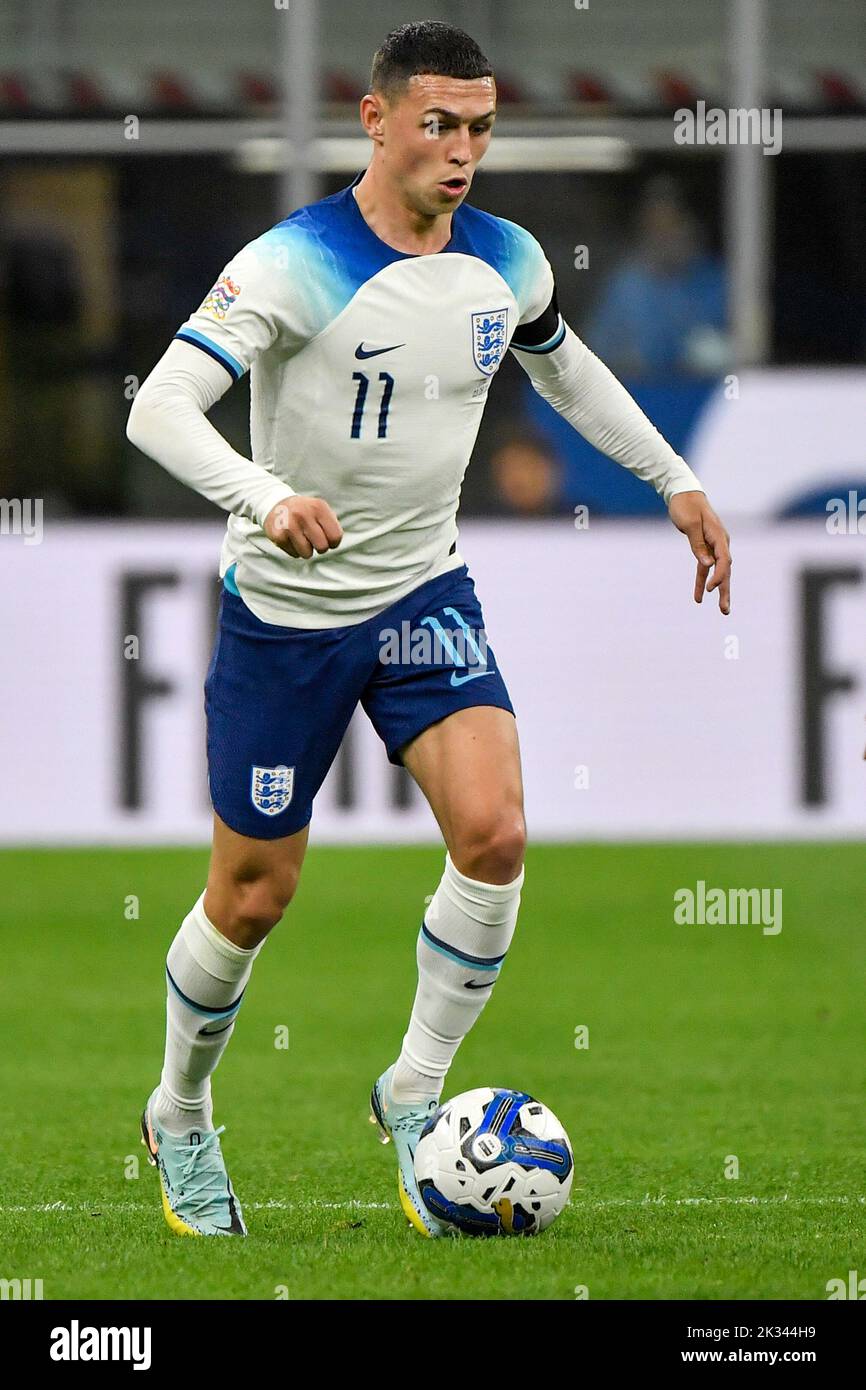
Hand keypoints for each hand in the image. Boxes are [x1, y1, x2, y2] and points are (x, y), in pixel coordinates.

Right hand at [264, 495, 342, 558]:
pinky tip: (291, 538)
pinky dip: (294, 550)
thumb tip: (333, 544)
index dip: (333, 543)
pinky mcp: (278, 535)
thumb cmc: (306, 513)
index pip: (335, 536)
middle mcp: (303, 514)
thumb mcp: (321, 511)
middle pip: (322, 547)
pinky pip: (295, 555)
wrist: (278, 506)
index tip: (327, 538)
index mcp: (318, 507)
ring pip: (307, 554)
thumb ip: (332, 527)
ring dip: (306, 550)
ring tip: (301, 537)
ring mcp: (289, 524)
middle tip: (313, 539)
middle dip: (320, 548)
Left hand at [668, 491, 731, 614]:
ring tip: (723, 610)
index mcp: (718, 536)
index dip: (719, 576)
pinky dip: (702, 581)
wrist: (683, 493)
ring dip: (718, 590)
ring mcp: (714, 546)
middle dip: (725, 591)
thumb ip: (698, 545)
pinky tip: (699, 597)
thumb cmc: (686, 506)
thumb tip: (707, 564)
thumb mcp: (690, 525)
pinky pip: (705, 568)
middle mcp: (720, 542)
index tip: (710, 589)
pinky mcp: (705, 548)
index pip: (724, 561)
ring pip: (718, 572)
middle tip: (725, 610)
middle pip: (725, 570)